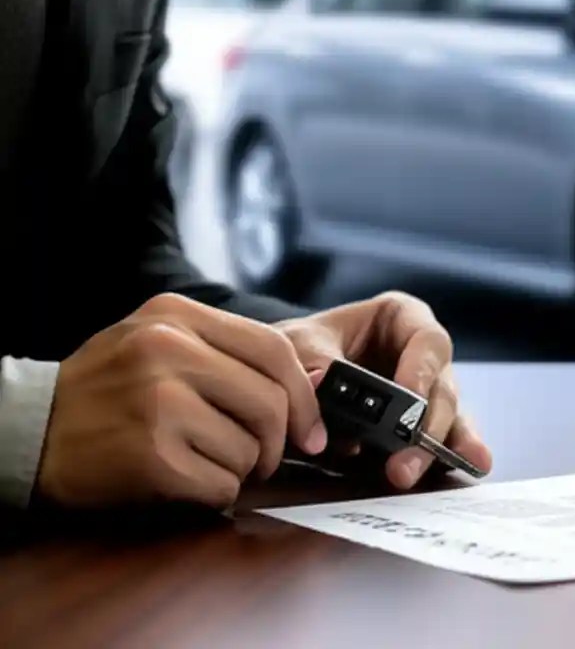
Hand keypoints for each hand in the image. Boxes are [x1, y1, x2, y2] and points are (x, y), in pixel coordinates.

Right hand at [38, 294, 320, 508]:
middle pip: (271, 403)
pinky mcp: (151, 454)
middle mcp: (169, 351)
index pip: (275, 349)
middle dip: (277, 443)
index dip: (304, 396)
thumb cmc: (108, 390)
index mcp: (177, 316)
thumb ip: (229, 353)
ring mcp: (159, 402)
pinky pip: (221, 484)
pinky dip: (214, 492)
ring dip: (239, 469)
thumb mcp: (159, 342)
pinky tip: (184, 480)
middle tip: (261, 458)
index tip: (311, 428)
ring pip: (249, 449)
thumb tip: (313, 386)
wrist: (28, 430)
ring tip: (203, 460)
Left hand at [276, 292, 491, 488]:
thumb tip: (321, 380)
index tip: (408, 398)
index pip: (427, 340)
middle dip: (423, 427)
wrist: (288, 376)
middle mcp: (423, 357)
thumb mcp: (301, 341)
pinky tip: (473, 465)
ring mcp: (425, 394)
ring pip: (446, 419)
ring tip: (415, 471)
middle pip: (440, 388)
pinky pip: (442, 441)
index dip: (422, 369)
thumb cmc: (305, 345)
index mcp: (404, 319)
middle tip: (401, 459)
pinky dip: (449, 456)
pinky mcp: (419, 427)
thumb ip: (312, 358)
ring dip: (432, 449)